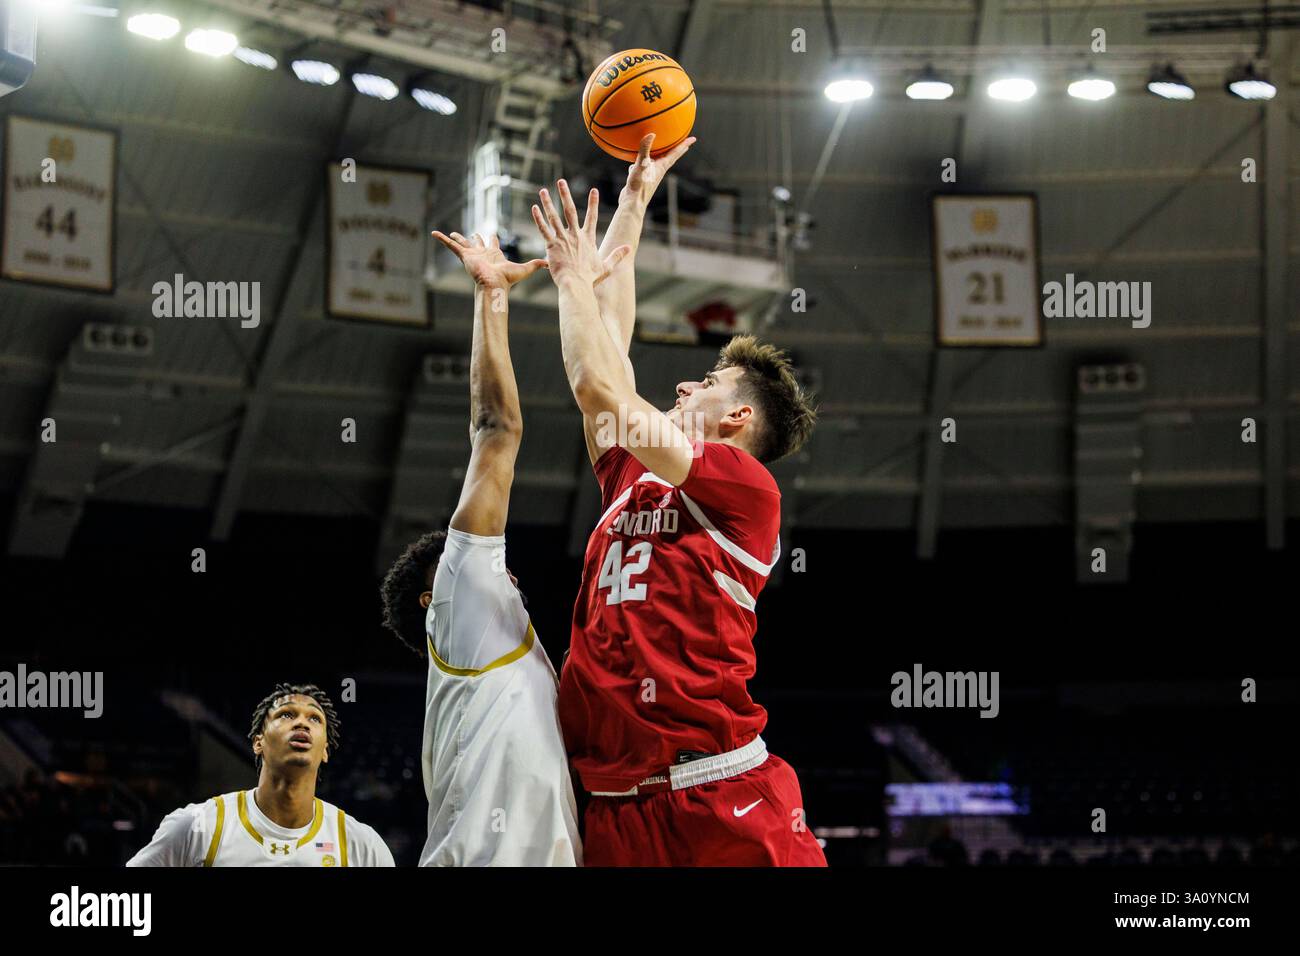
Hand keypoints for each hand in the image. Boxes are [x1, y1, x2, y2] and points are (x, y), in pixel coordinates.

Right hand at [431, 230, 545, 289]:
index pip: (493, 243)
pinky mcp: (464, 256)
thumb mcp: (525, 269)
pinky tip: (434, 233)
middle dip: (475, 238)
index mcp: (494, 255)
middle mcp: (483, 254)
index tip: (490, 233)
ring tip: (451, 233)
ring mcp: (472, 255)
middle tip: (473, 233)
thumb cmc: (508, 280)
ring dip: (457, 238)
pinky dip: (442, 239)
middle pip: (478, 243)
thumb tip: (549, 264)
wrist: (495, 285)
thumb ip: (536, 265)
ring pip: (463, 243)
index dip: (492, 238)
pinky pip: (451, 246)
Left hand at [531, 180, 629, 286]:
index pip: (592, 217)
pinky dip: (539, 218)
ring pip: (554, 217)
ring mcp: (562, 239)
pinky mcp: (551, 246)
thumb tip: (628, 247)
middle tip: (561, 181)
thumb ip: (617, 255)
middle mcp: (575, 235)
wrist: (576, 285)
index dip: (593, 203)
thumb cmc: (590, 278)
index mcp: (588, 239)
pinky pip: (544, 229)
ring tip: (543, 190)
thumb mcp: (606, 267)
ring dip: (548, 202)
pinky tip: (534, 208)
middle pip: (570, 210)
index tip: (594, 190)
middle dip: (565, 194)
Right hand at [620, 133, 695, 209]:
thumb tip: (651, 134)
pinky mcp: (642, 179)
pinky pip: (643, 167)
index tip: (693, 139)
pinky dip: (641, 163)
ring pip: (655, 162)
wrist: (632, 203)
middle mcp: (658, 171)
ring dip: (658, 155)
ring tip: (661, 150)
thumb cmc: (639, 185)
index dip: (684, 144)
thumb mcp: (641, 165)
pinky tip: (634, 162)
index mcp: (661, 167)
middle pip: (670, 157)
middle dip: (677, 149)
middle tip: (685, 143)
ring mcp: (650, 176)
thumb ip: (645, 149)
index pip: (675, 153)